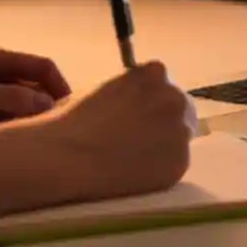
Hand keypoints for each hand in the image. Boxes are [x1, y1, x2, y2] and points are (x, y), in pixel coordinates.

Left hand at [0, 48, 72, 134]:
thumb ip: (13, 98)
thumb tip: (49, 106)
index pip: (43, 67)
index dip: (60, 87)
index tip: (66, 115)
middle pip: (30, 89)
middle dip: (42, 109)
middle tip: (49, 136)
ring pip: (13, 110)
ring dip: (20, 124)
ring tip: (23, 145)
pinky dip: (1, 135)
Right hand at [45, 61, 197, 201]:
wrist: (66, 156)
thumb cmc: (73, 120)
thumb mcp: (104, 88)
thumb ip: (129, 90)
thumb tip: (136, 102)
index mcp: (155, 74)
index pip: (162, 83)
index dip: (150, 98)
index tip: (138, 112)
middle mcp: (174, 99)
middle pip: (179, 107)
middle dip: (163, 119)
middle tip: (139, 137)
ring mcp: (181, 131)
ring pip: (179, 136)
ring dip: (164, 143)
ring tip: (133, 156)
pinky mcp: (180, 162)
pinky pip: (175, 163)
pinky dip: (160, 168)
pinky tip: (136, 172)